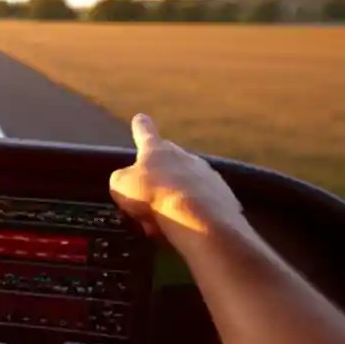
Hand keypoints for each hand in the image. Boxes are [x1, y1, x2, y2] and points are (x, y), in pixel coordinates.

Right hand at [109, 114, 244, 239]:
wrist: (197, 218)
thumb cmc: (152, 195)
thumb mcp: (120, 186)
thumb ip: (122, 179)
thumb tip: (128, 180)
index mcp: (157, 149)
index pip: (145, 132)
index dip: (140, 126)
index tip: (140, 117)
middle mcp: (184, 155)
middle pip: (169, 160)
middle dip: (160, 174)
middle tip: (149, 196)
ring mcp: (208, 174)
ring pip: (186, 184)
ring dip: (175, 196)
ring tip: (165, 219)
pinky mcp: (224, 195)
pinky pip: (202, 201)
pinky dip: (193, 211)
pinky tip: (185, 226)